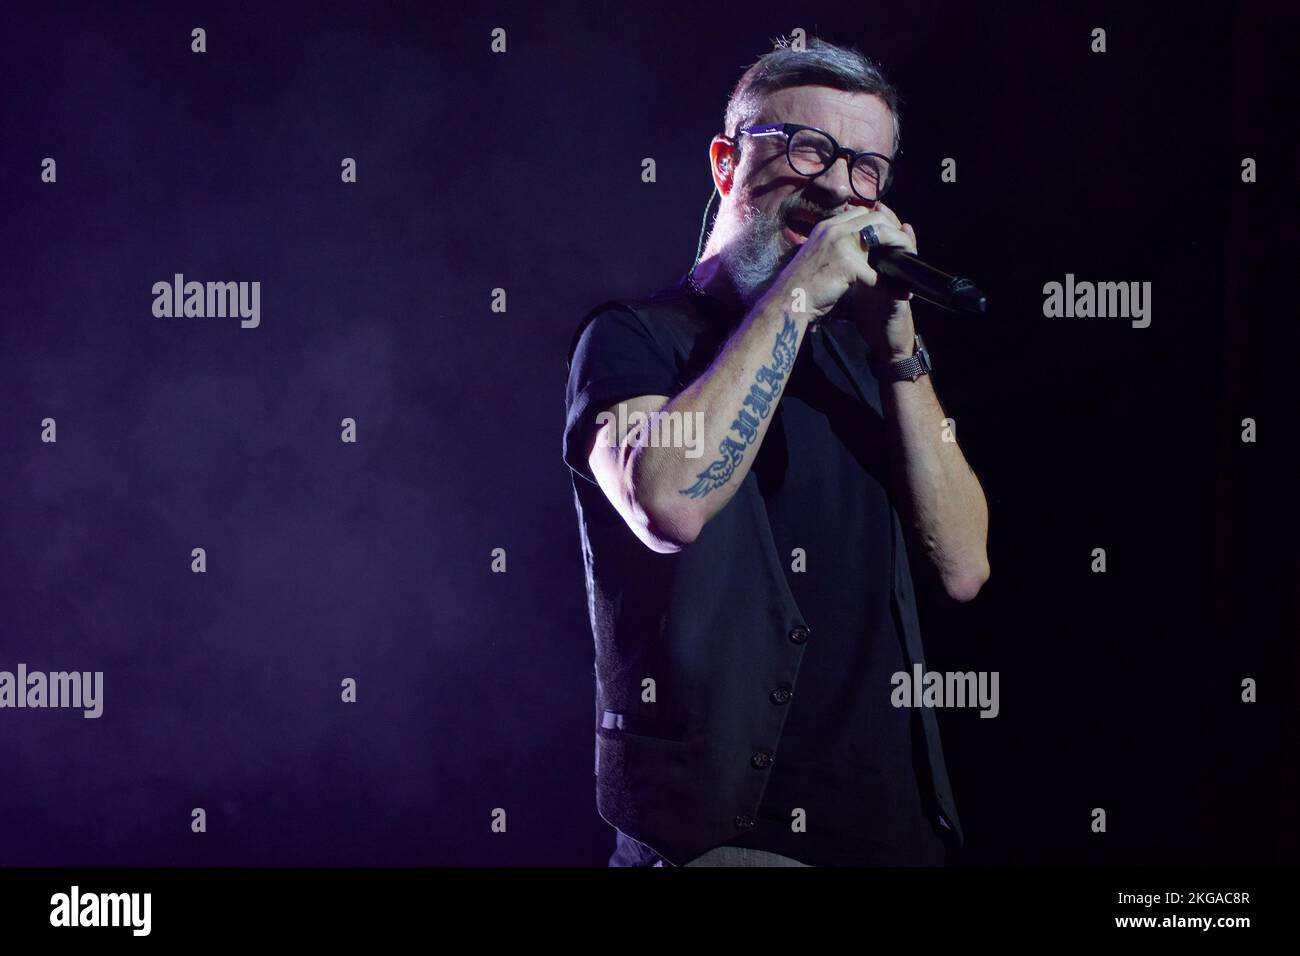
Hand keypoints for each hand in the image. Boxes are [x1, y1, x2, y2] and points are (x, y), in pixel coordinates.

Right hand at [773, 203, 917, 359]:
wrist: (787, 303)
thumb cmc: (799, 286)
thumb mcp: (815, 256)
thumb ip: (834, 246)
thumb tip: (855, 249)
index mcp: (826, 227)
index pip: (859, 212)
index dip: (877, 222)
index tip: (888, 236)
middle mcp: (833, 230)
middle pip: (874, 218)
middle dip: (892, 232)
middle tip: (903, 248)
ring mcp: (840, 245)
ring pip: (881, 239)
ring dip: (896, 252)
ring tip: (907, 265)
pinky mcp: (848, 265)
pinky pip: (877, 275)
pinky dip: (890, 287)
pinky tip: (899, 293)